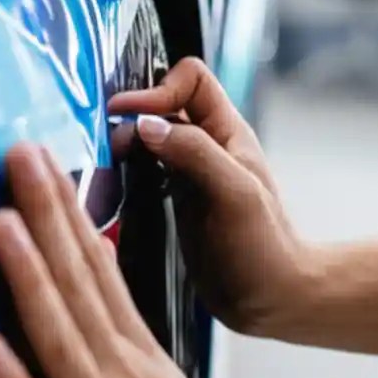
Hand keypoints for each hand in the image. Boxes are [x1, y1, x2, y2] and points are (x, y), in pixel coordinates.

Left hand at [0, 144, 201, 377]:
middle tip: (21, 158)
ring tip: (2, 222)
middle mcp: (125, 377)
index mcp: (140, 356)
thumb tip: (92, 259)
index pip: (101, 271)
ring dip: (31, 279)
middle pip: (81, 287)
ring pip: (62, 338)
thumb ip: (120, 326)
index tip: (47, 165)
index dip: (71, 215)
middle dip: (49, 219)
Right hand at [108, 58, 316, 338]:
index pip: (191, 79)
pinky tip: (115, 186)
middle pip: (163, 103)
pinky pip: (144, 169)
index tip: (128, 116)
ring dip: (125, 143)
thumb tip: (145, 124)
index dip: (159, 89)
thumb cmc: (262, 246)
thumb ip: (193, 152)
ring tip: (108, 164)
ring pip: (150, 136)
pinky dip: (126, 170)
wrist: (269, 298)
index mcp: (226, 131)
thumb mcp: (233, 193)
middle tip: (110, 144)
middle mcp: (206, 145)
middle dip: (134, 115)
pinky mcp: (175, 199)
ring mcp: (189, 172)